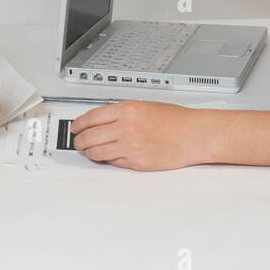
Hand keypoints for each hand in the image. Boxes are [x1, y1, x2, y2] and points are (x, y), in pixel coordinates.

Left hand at [70, 100, 205, 170]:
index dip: (78, 124)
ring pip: (97, 153)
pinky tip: (108, 156)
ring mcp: (130, 146)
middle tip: (78, 141)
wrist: (194, 135)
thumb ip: (121, 113)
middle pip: (89, 136)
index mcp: (127, 109)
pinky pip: (113, 163)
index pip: (91, 117)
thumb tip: (101, 121)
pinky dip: (107, 160)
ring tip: (89, 150)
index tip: (75, 127)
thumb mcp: (144, 106)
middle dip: (79, 141)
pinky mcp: (136, 163)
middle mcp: (126, 127)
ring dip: (89, 152)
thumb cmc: (175, 120)